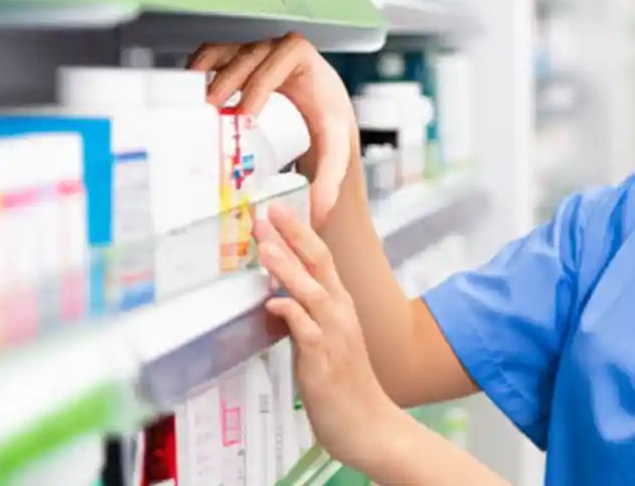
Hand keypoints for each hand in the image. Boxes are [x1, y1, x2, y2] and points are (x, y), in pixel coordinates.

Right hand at [188, 33, 355, 223]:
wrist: (323, 108)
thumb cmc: (328, 120)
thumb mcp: (334, 147)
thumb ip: (331, 179)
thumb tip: (319, 209)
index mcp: (300, 56)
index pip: (274, 67)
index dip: (256, 88)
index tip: (245, 116)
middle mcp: (274, 47)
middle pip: (244, 60)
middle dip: (224, 86)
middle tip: (211, 117)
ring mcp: (251, 49)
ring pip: (221, 55)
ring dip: (204, 79)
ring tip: (195, 112)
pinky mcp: (234, 56)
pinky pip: (209, 54)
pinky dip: (195, 70)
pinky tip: (187, 96)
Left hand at [254, 204, 404, 469]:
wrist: (369, 425)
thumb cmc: (344, 386)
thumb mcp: (323, 341)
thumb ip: (304, 316)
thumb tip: (278, 296)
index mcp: (340, 307)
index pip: (321, 260)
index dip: (300, 233)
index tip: (279, 210)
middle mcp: (341, 314)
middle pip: (320, 264)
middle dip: (295, 235)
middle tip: (271, 210)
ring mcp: (335, 336)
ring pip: (311, 291)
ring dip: (287, 267)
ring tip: (265, 245)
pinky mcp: (324, 361)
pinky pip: (306, 331)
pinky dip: (290, 313)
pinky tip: (273, 303)